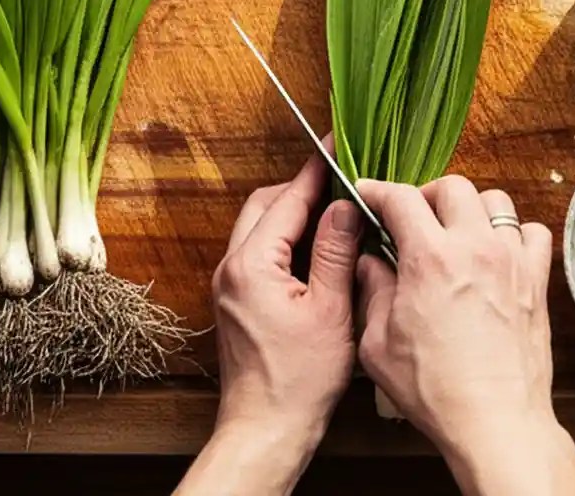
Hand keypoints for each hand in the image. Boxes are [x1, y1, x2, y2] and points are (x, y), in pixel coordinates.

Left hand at [176, 139, 362, 495]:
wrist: (266, 429)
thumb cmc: (300, 380)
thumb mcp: (331, 310)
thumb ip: (336, 251)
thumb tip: (346, 204)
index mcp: (252, 264)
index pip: (287, 199)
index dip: (317, 170)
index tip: (338, 145)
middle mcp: (231, 268)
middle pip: (265, 206)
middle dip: (302, 189)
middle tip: (342, 181)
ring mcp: (228, 285)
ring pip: (260, 229)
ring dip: (294, 216)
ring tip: (337, 213)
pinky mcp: (235, 302)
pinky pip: (259, 253)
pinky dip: (286, 242)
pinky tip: (319, 251)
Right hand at [356, 175, 574, 495]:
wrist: (495, 421)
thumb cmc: (435, 390)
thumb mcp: (377, 344)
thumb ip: (371, 291)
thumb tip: (370, 262)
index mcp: (430, 258)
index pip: (401, 197)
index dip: (378, 191)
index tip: (368, 196)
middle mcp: (475, 248)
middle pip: (452, 186)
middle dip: (425, 195)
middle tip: (412, 219)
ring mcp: (512, 261)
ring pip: (495, 201)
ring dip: (470, 209)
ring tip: (455, 232)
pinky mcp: (536, 281)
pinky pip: (533, 233)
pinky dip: (514, 234)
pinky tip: (496, 254)